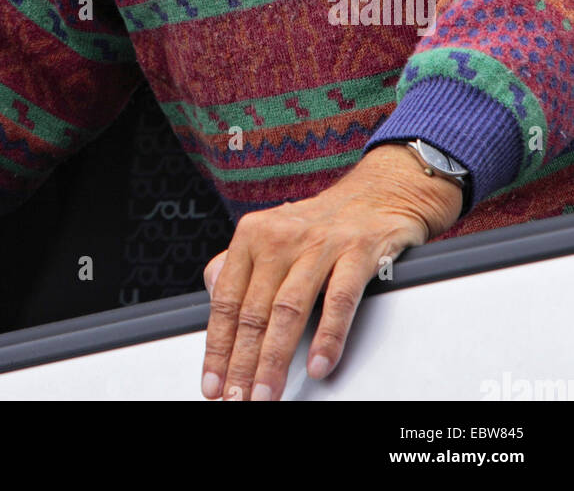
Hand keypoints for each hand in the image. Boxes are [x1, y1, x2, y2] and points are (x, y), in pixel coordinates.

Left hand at [200, 143, 463, 401]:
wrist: (378, 193)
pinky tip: (319, 365)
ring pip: (289, 309)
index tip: (212, 381)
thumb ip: (241, 266)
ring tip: (266, 392)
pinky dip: (328, 336)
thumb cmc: (321, 223)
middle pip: (254, 310)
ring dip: (275, 357)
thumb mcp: (272, 235)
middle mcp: (282, 237)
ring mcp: (320, 244)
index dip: (217, 346)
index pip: (227, 299)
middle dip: (242, 362)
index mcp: (253, 235)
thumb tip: (213, 299)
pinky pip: (339, 300)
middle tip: (235, 397)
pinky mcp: (357, 253)